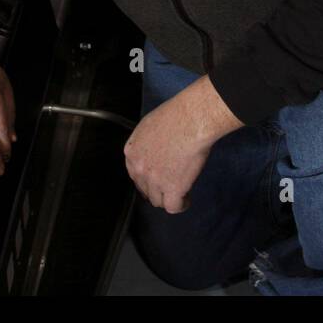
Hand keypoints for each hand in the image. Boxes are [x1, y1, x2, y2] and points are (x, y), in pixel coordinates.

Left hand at [124, 76, 242, 213]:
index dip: (146, 178)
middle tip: (169, 184)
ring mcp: (155, 181)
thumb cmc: (175, 115)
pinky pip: (173, 207)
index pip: (135, 174)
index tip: (157, 177)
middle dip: (156, 189)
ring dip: (168, 197)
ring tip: (179, 192)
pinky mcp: (173, 189)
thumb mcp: (149, 125)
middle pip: (145, 189)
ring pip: (158, 200)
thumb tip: (153, 148)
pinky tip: (186, 200)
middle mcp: (139, 169)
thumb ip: (146, 141)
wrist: (191, 120)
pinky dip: (180, 205)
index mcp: (132, 152)